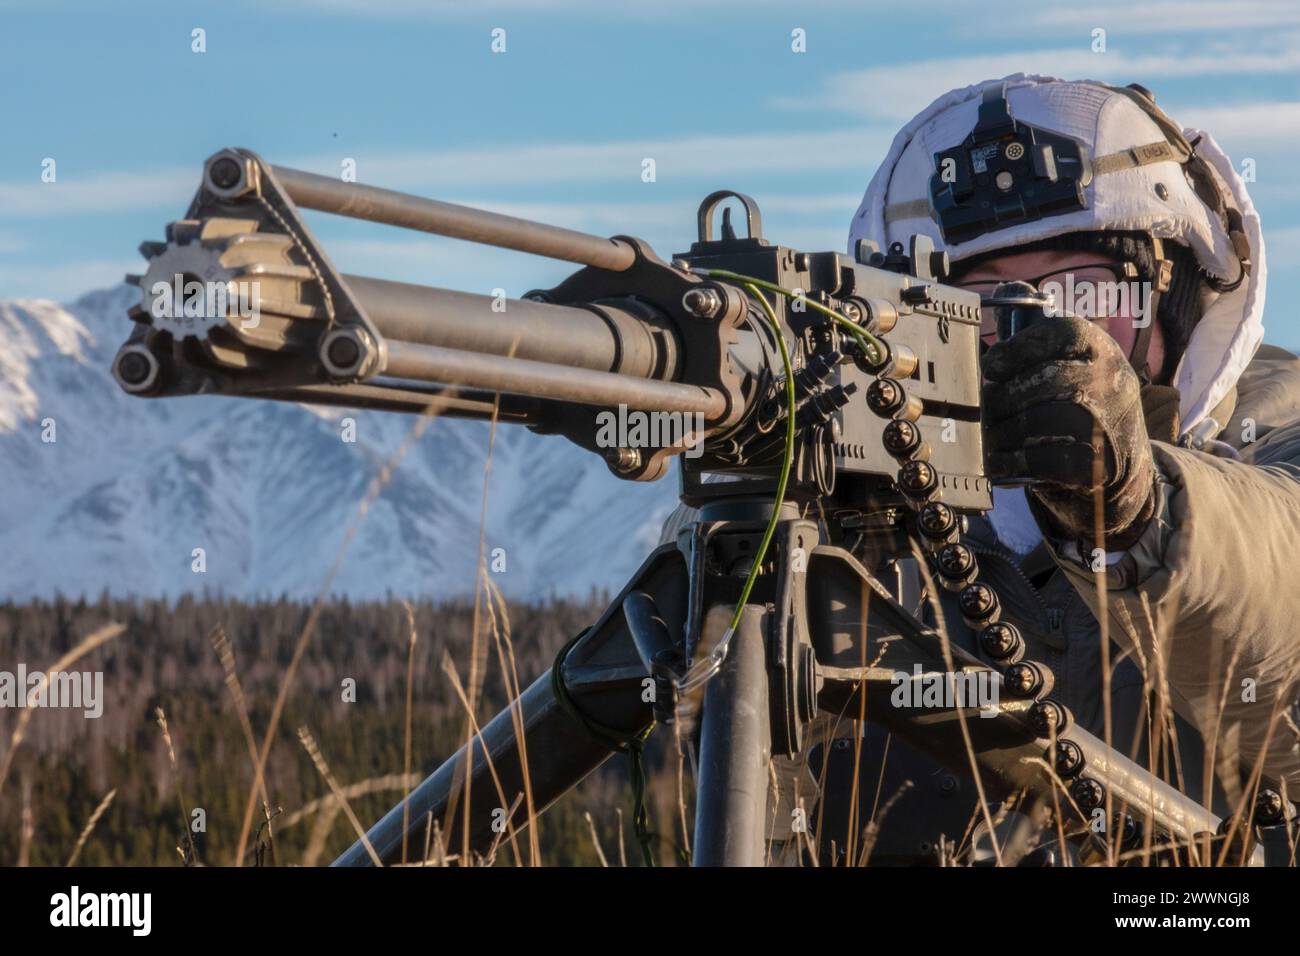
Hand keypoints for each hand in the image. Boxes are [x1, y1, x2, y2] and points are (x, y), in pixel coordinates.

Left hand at [982, 316, 1157, 549]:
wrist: (1123, 469)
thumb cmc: (1081, 411)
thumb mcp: (1075, 370)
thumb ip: (1038, 349)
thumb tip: (997, 319)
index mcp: (1103, 351)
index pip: (1063, 334)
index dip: (1018, 348)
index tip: (990, 365)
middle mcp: (1113, 382)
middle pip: (1048, 378)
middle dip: (1006, 395)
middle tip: (986, 408)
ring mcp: (1110, 425)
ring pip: (1044, 419)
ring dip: (1004, 430)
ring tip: (989, 435)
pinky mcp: (1100, 466)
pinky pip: (1045, 459)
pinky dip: (1012, 460)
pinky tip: (997, 461)